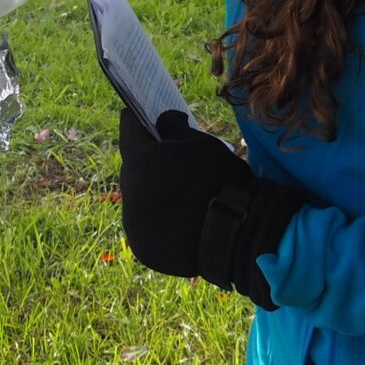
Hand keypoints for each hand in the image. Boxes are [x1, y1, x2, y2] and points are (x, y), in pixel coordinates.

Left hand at [117, 108, 249, 277]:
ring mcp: (134, 225)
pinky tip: (178, 216)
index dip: (136, 120)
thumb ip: (175, 127)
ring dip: (152, 192)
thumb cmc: (220, 180)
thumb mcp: (201, 143)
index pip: (128, 131)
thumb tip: (164, 121)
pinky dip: (159, 219)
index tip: (139, 115)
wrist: (236, 236)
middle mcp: (129, 193)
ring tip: (178, 190)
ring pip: (139, 200)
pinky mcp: (144, 249)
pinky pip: (147, 227)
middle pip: (133, 168)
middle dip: (147, 160)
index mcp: (139, 161)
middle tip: (166, 155)